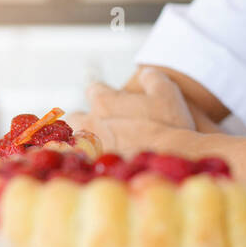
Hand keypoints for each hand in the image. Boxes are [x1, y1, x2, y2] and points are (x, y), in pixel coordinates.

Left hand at [65, 68, 201, 156]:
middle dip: (86, 120)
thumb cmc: (169, 125)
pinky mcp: (94, 171)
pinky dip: (90, 164)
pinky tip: (105, 167)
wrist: (171, 161)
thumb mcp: (167, 91)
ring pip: (74, 143)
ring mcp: (90, 150)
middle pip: (76, 117)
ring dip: (84, 143)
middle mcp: (91, 125)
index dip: (104, 93)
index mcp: (104, 102)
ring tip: (102, 149)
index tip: (114, 100)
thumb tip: (145, 75)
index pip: (93, 90)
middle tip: (105, 126)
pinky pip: (83, 165)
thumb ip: (152, 78)